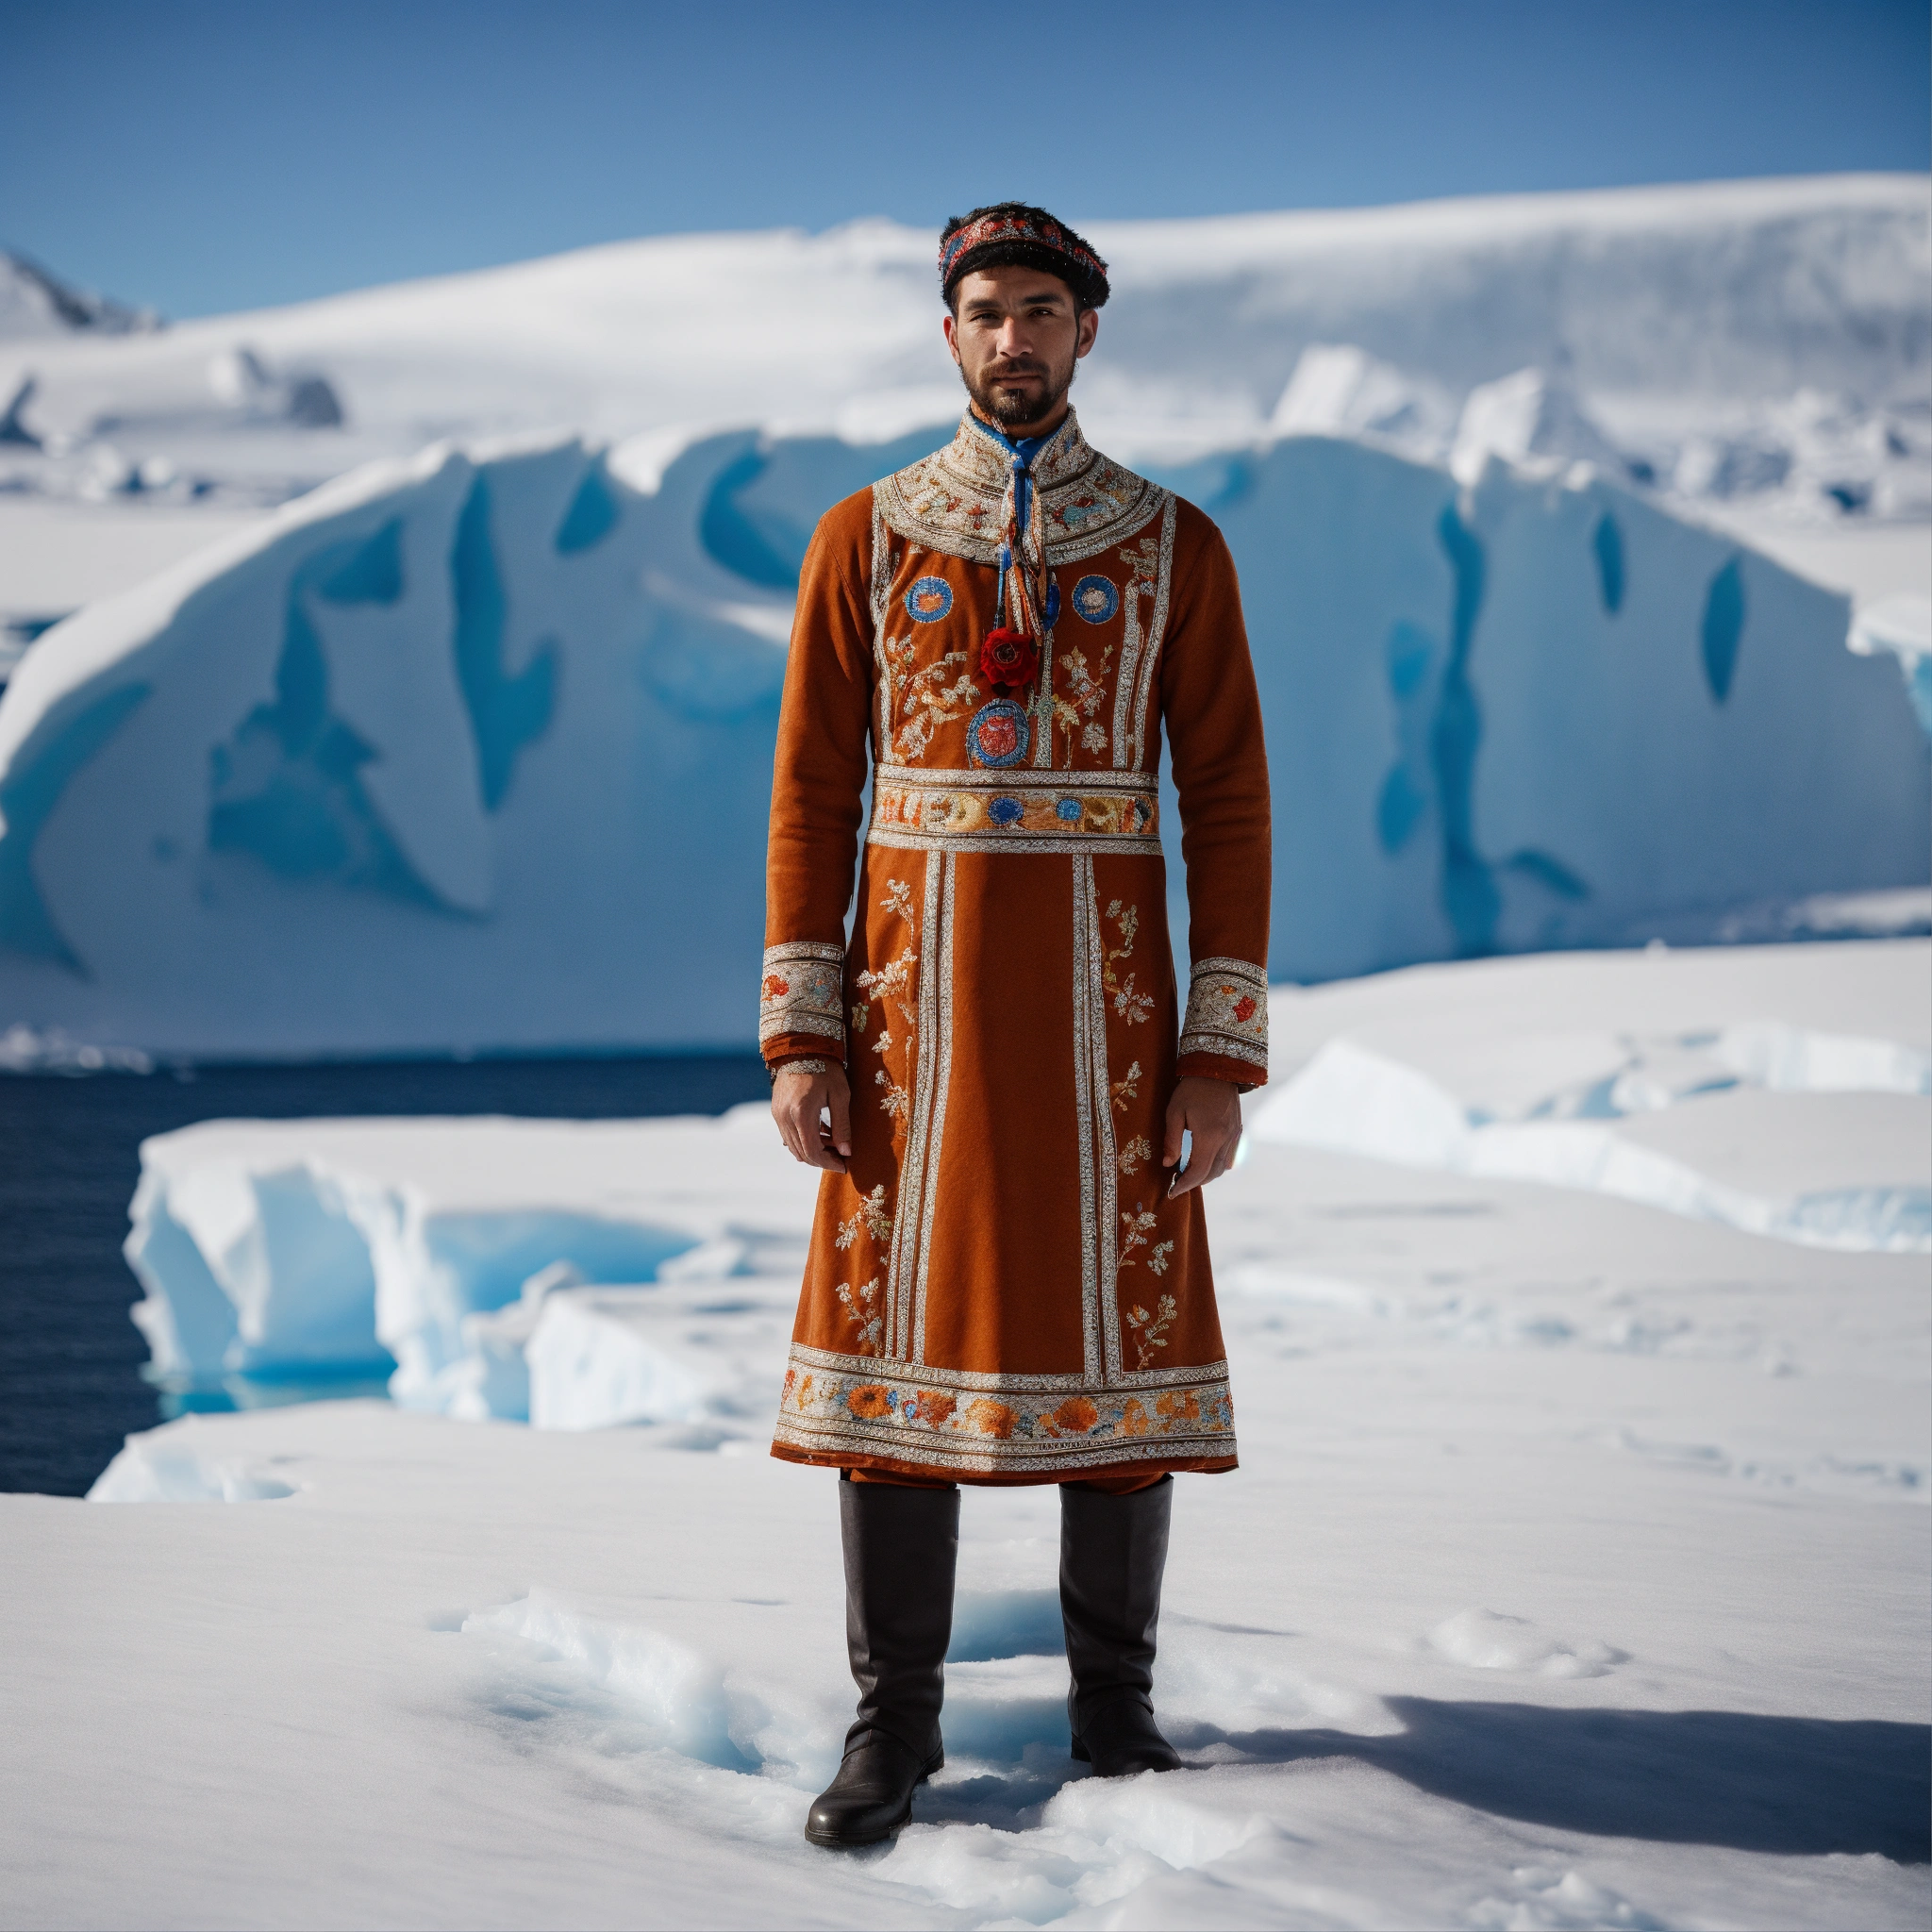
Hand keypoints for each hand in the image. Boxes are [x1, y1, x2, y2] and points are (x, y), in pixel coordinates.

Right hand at [772, 1063, 851, 1172]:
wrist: (802, 1046)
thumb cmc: (826, 1068)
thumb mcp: (840, 1095)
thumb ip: (842, 1126)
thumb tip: (846, 1152)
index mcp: (801, 1113)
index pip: (813, 1151)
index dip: (828, 1163)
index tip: (844, 1166)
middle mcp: (785, 1117)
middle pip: (801, 1152)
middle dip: (822, 1159)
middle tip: (841, 1157)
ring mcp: (777, 1114)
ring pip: (793, 1146)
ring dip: (813, 1150)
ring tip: (834, 1144)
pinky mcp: (776, 1110)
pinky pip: (788, 1134)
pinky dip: (804, 1139)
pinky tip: (821, 1132)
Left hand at [1162, 1076, 1241, 1196]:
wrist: (1218, 1068)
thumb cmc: (1191, 1089)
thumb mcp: (1174, 1112)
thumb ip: (1171, 1140)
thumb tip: (1168, 1164)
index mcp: (1208, 1137)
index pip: (1197, 1172)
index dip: (1183, 1186)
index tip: (1171, 1193)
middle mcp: (1225, 1140)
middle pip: (1211, 1174)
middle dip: (1194, 1183)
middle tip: (1177, 1184)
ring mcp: (1234, 1136)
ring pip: (1222, 1167)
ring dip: (1206, 1175)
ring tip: (1188, 1174)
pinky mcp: (1237, 1130)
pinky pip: (1229, 1156)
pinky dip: (1217, 1165)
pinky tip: (1205, 1162)